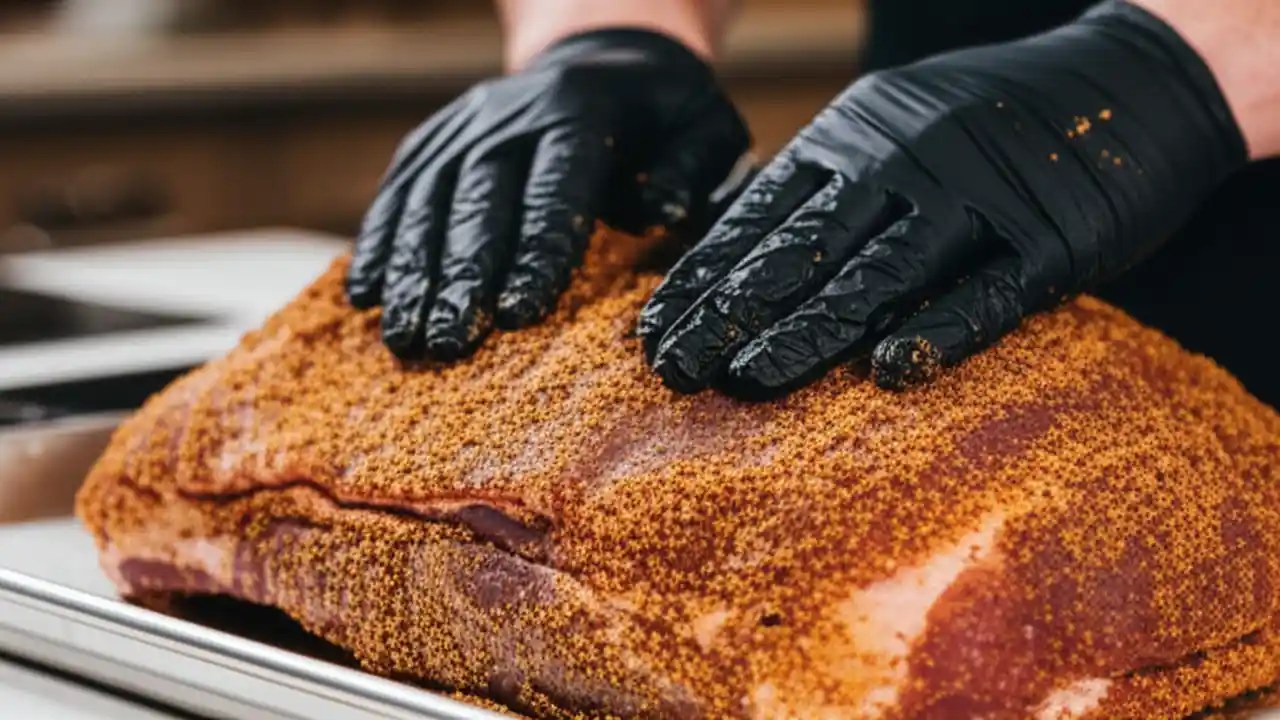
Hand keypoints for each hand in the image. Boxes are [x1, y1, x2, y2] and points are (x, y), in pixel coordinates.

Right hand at [348, 29, 747, 359]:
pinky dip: (379, 241)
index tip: (517, 314)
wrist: (604, 57)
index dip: (535, 250)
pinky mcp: (434, 138)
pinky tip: (363, 296)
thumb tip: (658, 212)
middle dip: (459, 274)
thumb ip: (688, 173)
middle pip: (477, 196)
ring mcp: (465, 122)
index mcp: (580, 113)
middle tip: (447, 341)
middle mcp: (511, 113)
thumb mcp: (705, 132)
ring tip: (404, 336)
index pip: (554, 186)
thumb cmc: (665, 118)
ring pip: (426, 197)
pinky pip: (398, 189)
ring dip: (411, 270)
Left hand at [640, 0, 1245, 395]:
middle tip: (673, 370)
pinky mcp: (1050, 240)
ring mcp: (978, 198)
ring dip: (809, 331)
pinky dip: (939, 332)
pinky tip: (891, 373)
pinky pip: (988, 294)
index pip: (760, 214)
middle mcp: (905, 162)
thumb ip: (820, 179)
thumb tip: (729, 244)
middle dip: (729, 312)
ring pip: (879, 273)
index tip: (651, 331)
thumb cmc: (984, 117)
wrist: (1130, 77)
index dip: (703, 276)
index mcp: (857, 135)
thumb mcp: (888, 122)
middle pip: (802, 248)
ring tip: (747, 380)